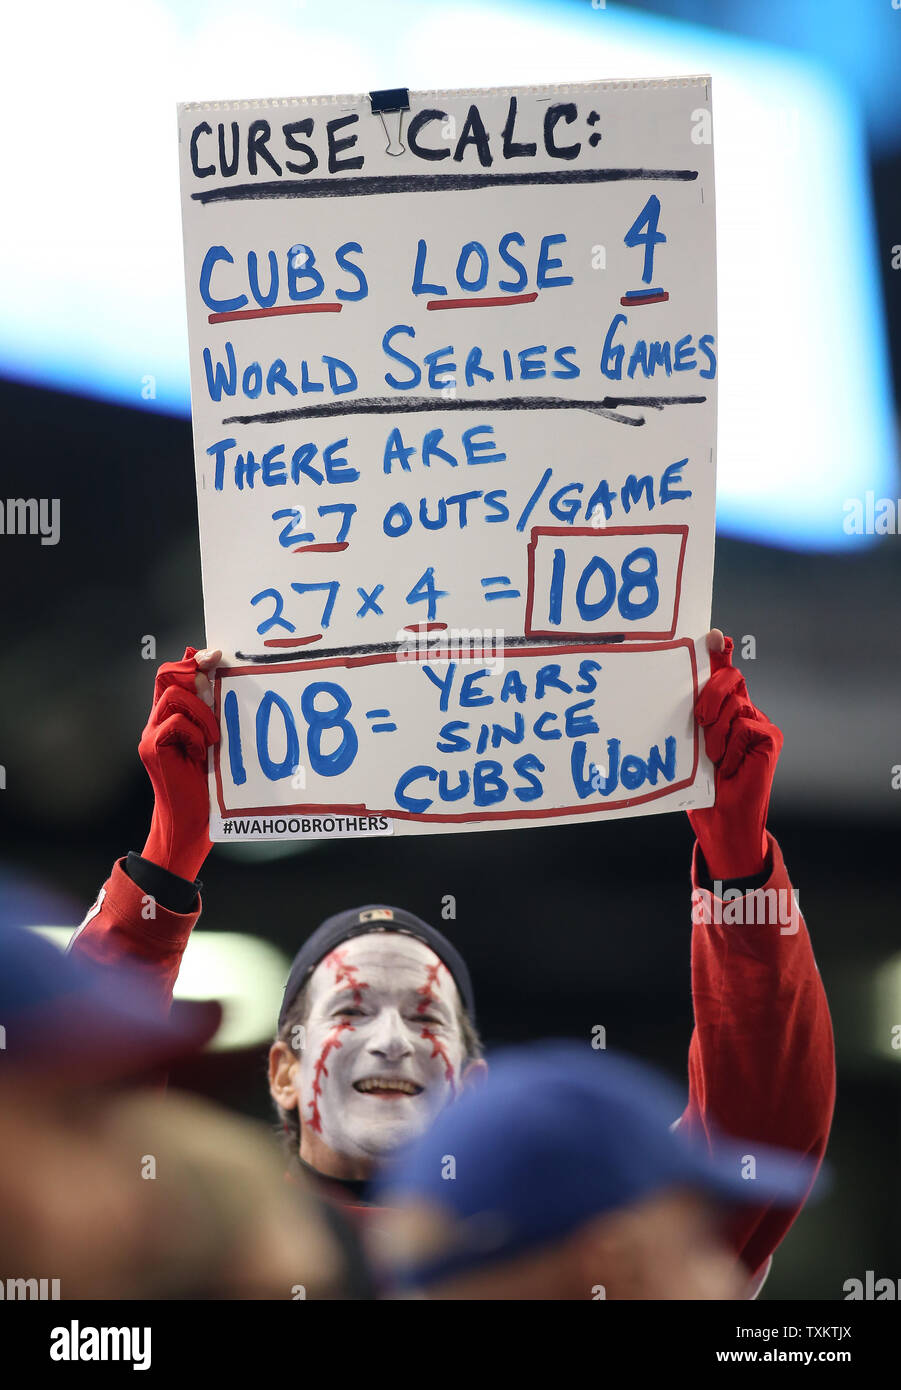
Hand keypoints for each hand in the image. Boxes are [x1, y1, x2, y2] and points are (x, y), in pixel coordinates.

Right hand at [139, 647, 221, 881]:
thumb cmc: (207, 787)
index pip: (174, 674)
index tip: (218, 655)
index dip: (194, 660)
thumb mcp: (215, 742)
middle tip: (215, 679)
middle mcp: (156, 722)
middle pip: (166, 675)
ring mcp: (151, 735)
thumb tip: (219, 678)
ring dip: (201, 710)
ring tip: (214, 736)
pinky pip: (174, 721)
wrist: (190, 824)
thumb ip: (213, 713)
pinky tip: (204, 752)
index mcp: (171, 718)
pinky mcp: (152, 748)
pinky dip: (195, 732)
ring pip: (173, 695)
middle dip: (193, 671)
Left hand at [687, 630, 782, 880]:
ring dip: (716, 732)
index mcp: (723, 711)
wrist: (721, 821)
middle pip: (729, 678)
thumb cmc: (701, 786)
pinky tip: (731, 766)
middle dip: (710, 693)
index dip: (717, 652)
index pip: (721, 672)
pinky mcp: (770, 738)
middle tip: (700, 721)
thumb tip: (679, 684)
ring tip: (714, 758)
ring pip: (735, 702)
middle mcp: (744, 712)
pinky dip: (732, 747)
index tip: (713, 635)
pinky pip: (745, 725)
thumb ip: (692, 713)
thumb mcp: (689, 743)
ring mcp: (760, 724)